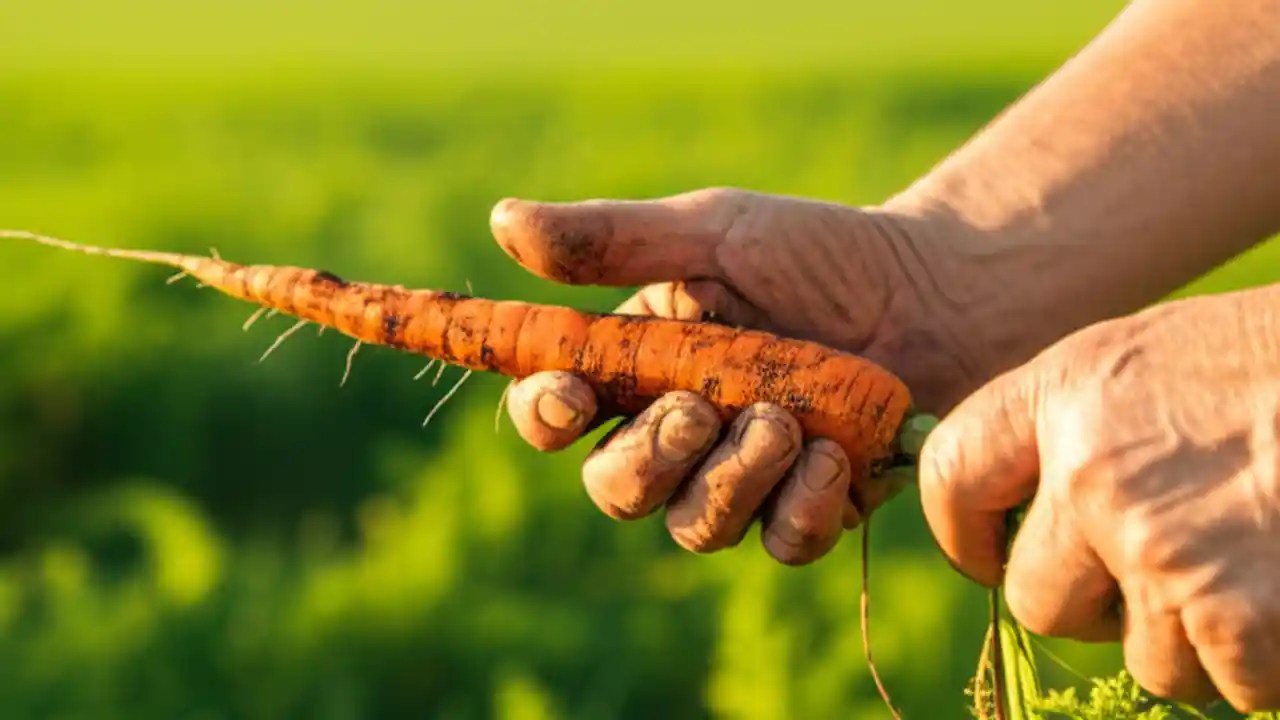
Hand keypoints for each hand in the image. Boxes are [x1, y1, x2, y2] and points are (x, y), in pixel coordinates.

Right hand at [489, 187, 984, 564]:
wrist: (936, 288)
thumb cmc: (817, 253)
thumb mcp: (712, 232)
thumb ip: (611, 238)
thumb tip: (498, 221)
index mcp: (638, 369)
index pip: (555, 415)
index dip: (545, 416)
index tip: (571, 394)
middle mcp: (680, 435)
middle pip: (615, 489)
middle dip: (646, 460)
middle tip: (696, 411)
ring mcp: (745, 481)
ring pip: (694, 525)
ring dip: (729, 480)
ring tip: (782, 421)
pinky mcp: (812, 510)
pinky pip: (780, 543)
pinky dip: (800, 509)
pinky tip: (833, 458)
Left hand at [919, 286, 1279, 710]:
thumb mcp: (1158, 359)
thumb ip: (1080, 428)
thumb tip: (1034, 517)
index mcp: (1066, 391)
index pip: (952, 476)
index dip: (967, 532)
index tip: (995, 556)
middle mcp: (1093, 472)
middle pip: (1038, 602)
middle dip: (1098, 605)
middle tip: (1167, 571)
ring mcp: (1160, 548)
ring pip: (1144, 657)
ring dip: (1195, 636)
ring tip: (1252, 563)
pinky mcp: (1235, 615)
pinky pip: (1226, 682)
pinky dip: (1265, 661)